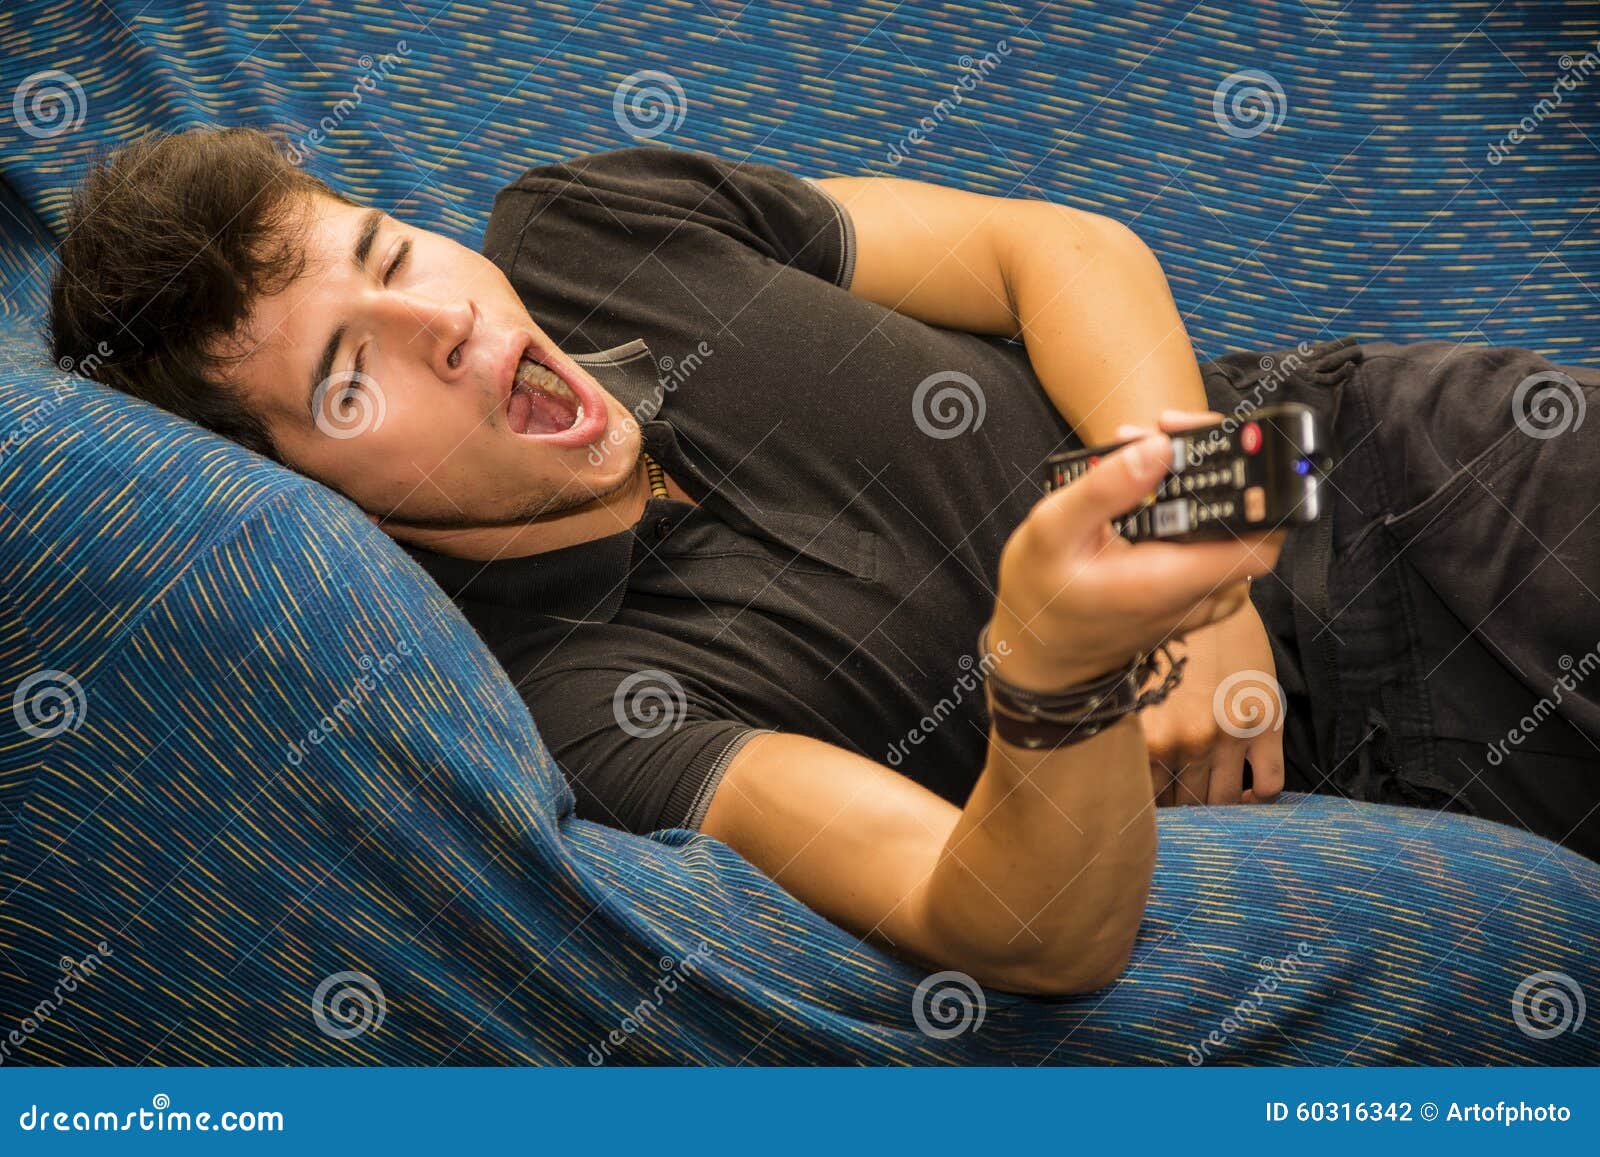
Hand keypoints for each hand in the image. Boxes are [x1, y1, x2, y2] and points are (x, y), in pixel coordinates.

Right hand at [987, 429, 1284, 694]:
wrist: (1037, 650)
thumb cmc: (1038, 594)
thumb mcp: (1051, 530)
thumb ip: (1106, 489)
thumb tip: (1159, 447)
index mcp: (1169, 582)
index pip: (1259, 540)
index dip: (1258, 486)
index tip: (1216, 442)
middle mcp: (1196, 596)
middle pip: (1250, 526)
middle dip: (1220, 468)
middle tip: (1165, 434)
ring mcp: (1197, 601)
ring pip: (1234, 534)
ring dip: (1206, 487)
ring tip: (1149, 455)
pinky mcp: (1190, 598)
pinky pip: (1214, 548)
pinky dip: (1196, 513)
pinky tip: (1155, 490)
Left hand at [1141, 602, 1285, 805]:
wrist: (1211, 589)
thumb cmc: (1166, 639)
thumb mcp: (1138, 691)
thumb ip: (1139, 738)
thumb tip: (1129, 783)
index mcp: (1146, 735)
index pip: (1145, 799)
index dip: (1147, 808)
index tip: (1147, 811)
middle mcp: (1186, 742)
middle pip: (1183, 804)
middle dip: (1180, 808)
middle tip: (1180, 805)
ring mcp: (1229, 738)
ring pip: (1222, 802)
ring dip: (1216, 806)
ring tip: (1210, 799)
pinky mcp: (1267, 726)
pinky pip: (1269, 785)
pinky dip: (1257, 798)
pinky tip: (1247, 792)